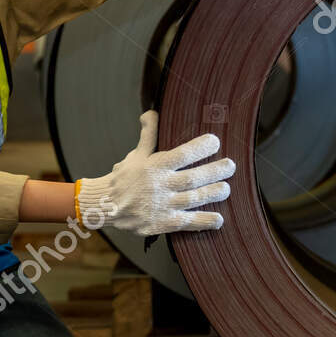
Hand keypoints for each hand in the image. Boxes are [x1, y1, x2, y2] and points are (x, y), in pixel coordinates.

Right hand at [76, 111, 234, 235]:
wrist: (105, 206)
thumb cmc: (124, 178)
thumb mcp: (136, 155)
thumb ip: (148, 135)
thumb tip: (152, 113)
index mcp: (154, 166)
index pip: (180, 155)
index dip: (199, 148)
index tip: (215, 141)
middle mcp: (160, 186)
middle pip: (192, 178)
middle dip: (214, 171)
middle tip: (231, 166)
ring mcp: (162, 205)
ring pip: (192, 200)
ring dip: (212, 194)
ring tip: (226, 189)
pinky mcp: (163, 223)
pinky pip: (187, 223)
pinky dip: (203, 221)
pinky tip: (219, 220)